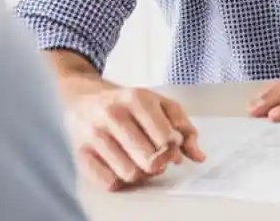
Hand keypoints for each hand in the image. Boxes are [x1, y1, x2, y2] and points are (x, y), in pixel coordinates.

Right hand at [67, 87, 205, 191]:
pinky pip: (109, 183)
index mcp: (136, 99)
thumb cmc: (126, 103)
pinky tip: (119, 165)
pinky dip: (119, 179)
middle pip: (150, 161)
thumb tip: (198, 156)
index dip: (172, 149)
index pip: (165, 139)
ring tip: (137, 159)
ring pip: (130, 174)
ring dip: (139, 173)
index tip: (170, 146)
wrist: (83, 97)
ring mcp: (95, 135)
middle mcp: (114, 115)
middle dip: (158, 163)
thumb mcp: (159, 103)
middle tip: (155, 155)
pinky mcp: (81, 153)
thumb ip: (183, 127)